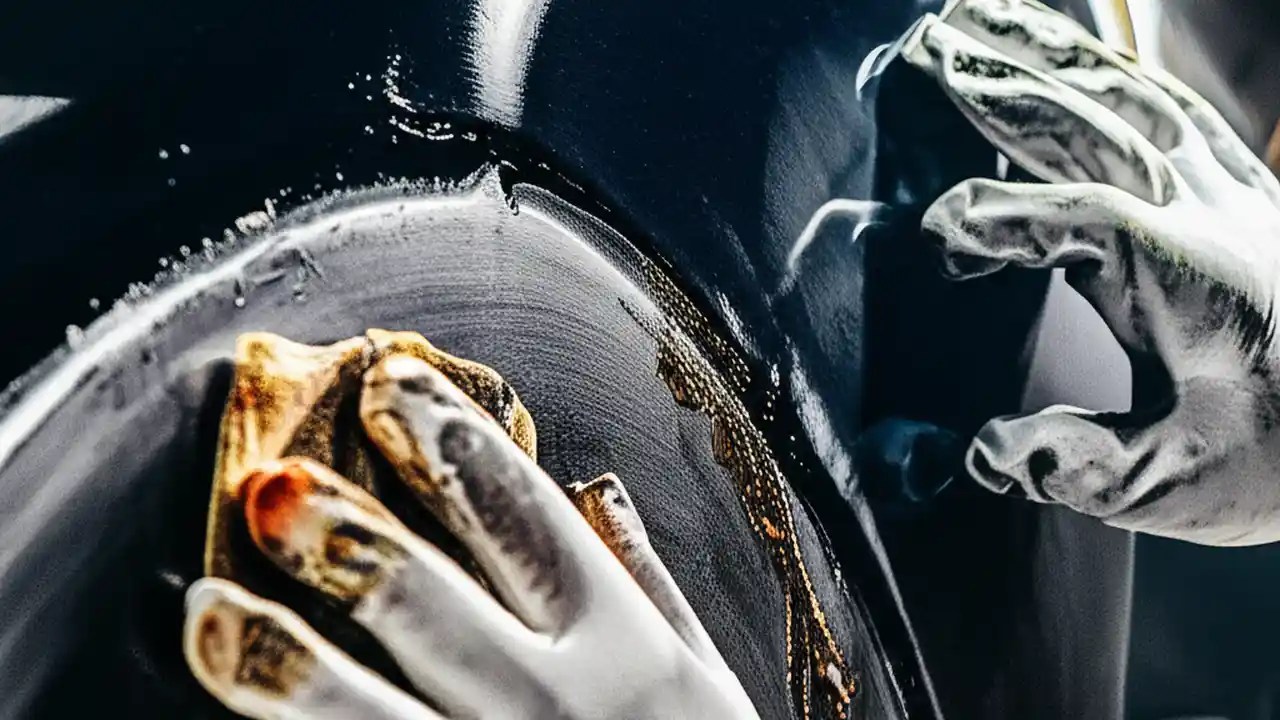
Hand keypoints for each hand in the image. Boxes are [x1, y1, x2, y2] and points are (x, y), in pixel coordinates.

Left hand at [184, 349, 757, 717]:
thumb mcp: (704, 684)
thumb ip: (653, 584)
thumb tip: (596, 491)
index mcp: (620, 643)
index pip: (518, 513)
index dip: (448, 438)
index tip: (390, 383)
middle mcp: (553, 702)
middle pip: (424, 599)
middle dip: (345, 535)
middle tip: (273, 483)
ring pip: (363, 708)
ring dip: (280, 658)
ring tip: (208, 613)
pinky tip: (243, 702)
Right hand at [903, 0, 1279, 544]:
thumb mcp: (1181, 486)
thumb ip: (1082, 468)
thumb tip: (984, 453)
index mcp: (1188, 280)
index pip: (1080, 219)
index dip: (1003, 217)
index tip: (938, 231)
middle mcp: (1209, 215)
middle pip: (1094, 126)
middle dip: (1003, 85)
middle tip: (931, 47)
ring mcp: (1231, 189)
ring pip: (1128, 97)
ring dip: (1049, 55)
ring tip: (980, 18)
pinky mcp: (1244, 187)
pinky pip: (1173, 105)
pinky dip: (1116, 71)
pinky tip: (1080, 54)